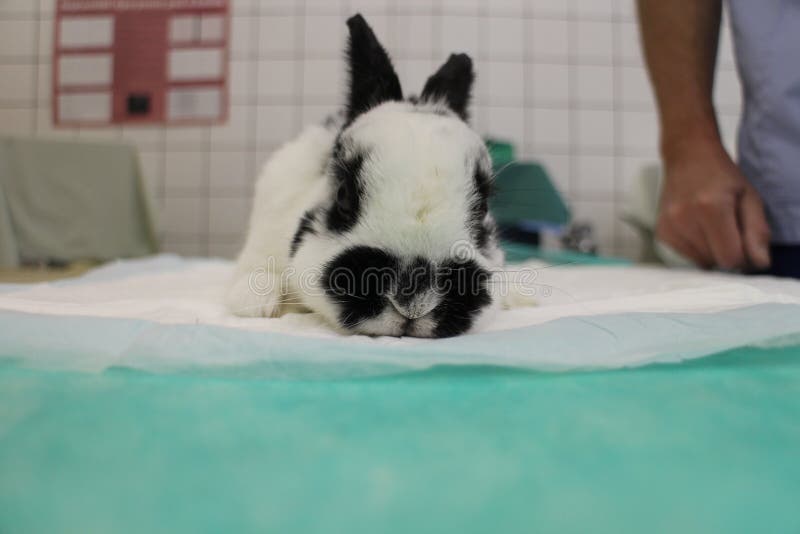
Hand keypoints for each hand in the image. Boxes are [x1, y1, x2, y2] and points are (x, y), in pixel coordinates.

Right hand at [657, 141, 770, 269]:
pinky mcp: (661, 232)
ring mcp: (669, 226)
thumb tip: (758, 262)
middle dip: (725, 252)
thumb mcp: (749, 197)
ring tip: (711, 228)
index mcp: (712, 208)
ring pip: (699, 261)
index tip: (743, 242)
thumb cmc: (721, 175)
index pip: (730, 258)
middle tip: (728, 230)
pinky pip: (685, 256)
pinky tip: (698, 229)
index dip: (742, 256)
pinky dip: (696, 249)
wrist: (687, 156)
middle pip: (714, 261)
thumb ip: (757, 231)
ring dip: (710, 251)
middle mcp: (685, 218)